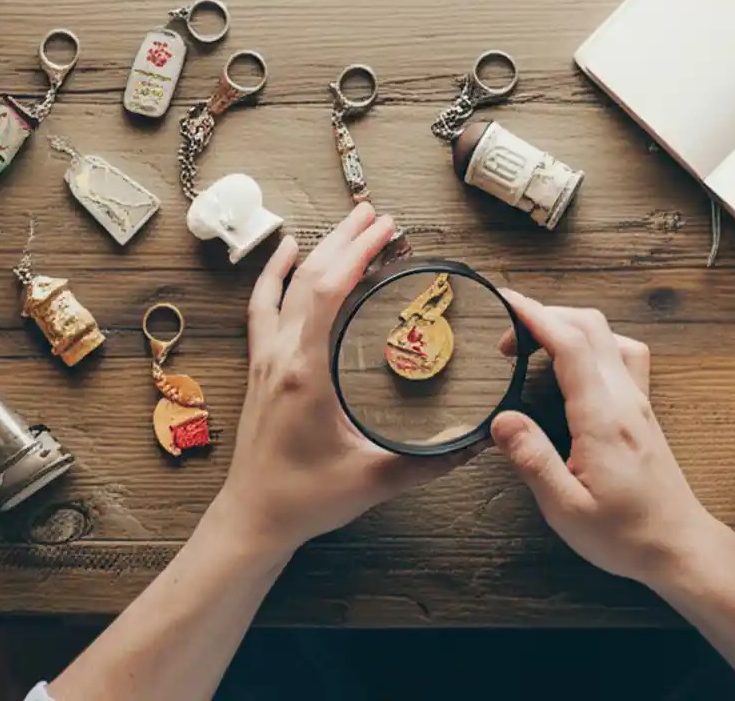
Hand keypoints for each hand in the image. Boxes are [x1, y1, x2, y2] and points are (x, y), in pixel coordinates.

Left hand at [215, 204, 469, 550]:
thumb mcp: (375, 480)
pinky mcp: (260, 369)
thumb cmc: (305, 499)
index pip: (327, 293)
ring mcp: (265, 360)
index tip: (384, 230)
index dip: (355, 254)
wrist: (254, 518)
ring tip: (346, 223)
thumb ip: (431, 462)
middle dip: (346, 240)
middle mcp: (279, 357)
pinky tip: (286, 252)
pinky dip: (274, 274)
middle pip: (308, 278)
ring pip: (284, 287)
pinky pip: (263, 307)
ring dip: (317, 250)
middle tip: (378, 216)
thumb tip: (480, 441)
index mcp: (304, 373)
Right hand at [491, 291, 711, 586]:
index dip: (535, 315)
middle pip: (590, 326)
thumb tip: (501, 420)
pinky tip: (574, 365)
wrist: (678, 547)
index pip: (570, 344)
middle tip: (506, 338)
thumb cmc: (623, 534)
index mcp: (602, 418)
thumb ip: (532, 460)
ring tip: (535, 345)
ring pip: (608, 335)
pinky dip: (593, 343)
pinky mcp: (643, 410)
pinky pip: (622, 355)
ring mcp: (639, 401)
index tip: (504, 301)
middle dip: (545, 315)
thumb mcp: (565, 508)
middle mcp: (625, 399)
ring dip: (570, 325)